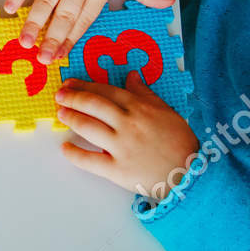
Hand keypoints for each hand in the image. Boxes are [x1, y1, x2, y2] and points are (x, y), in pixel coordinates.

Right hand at [4, 0, 172, 63]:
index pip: (84, 19)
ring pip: (45, 1)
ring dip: (33, 23)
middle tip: (41, 59)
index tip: (60, 55)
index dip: (71, 39)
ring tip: (24, 42)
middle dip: (51, 39)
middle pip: (64, 15)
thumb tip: (169, 3)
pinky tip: (9, 9)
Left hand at [55, 73, 197, 200]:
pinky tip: (65, 148)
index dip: (86, 86)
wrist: (189, 175)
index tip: (71, 84)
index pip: (107, 91)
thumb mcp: (167, 111)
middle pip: (93, 105)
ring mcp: (121, 147)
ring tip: (60, 114)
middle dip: (73, 98)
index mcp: (140, 108)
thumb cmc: (180, 143)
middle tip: (60, 96)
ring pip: (88, 127)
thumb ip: (146, 93)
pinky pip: (90, 161)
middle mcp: (128, 124)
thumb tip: (131, 75)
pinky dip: (75, 154)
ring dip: (71, 118)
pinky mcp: (117, 170)